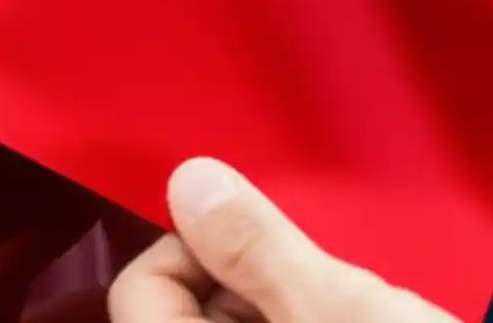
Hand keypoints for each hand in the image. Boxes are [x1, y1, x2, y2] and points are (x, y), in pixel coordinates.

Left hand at [108, 158, 456, 321]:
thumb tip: (188, 183)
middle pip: (188, 311)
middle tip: (323, 280)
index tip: (264, 236)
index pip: (142, 289)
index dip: (199, 246)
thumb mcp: (339, 310)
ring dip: (286, 305)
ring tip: (350, 310)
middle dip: (253, 279)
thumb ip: (258, 248)